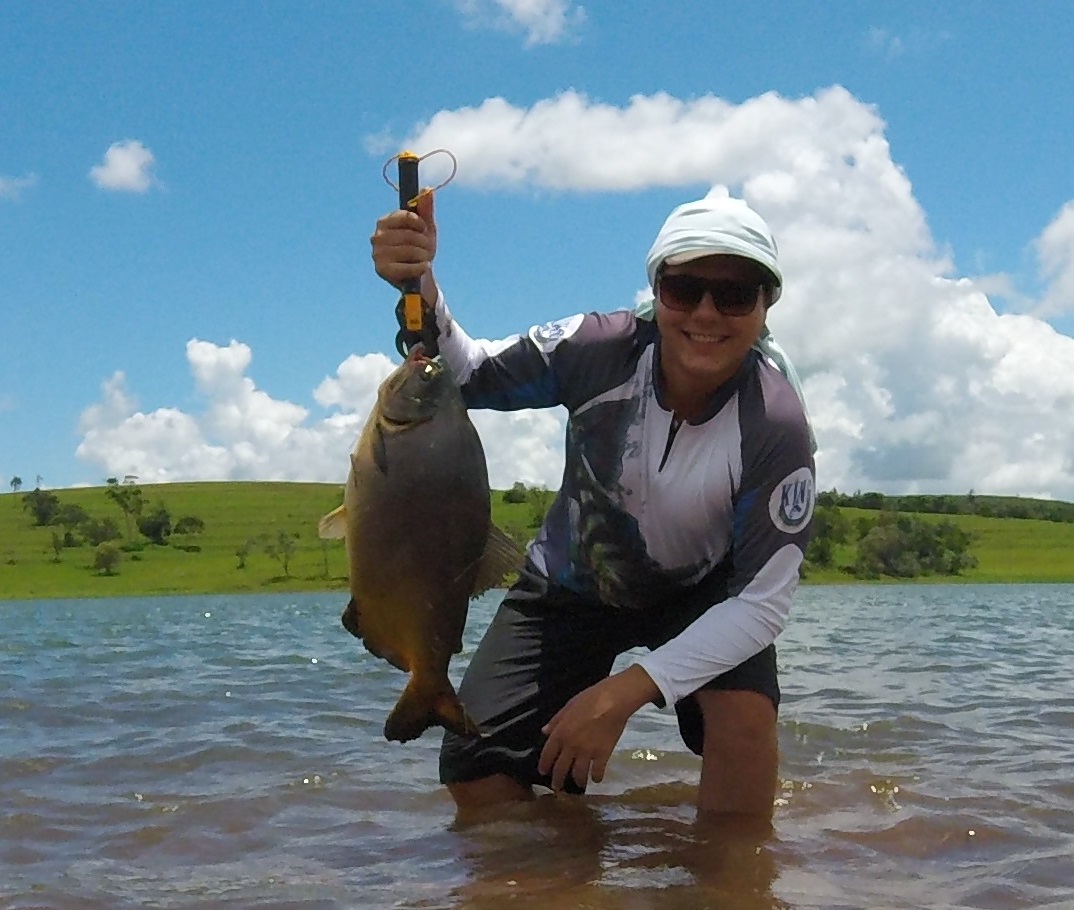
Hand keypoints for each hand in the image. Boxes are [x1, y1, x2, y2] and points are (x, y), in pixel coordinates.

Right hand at [370, 190, 437, 294]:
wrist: (418, 274)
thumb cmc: (420, 248)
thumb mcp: (425, 228)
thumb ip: (425, 209)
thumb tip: (427, 189)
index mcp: (384, 222)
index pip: (405, 216)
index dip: (420, 223)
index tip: (424, 230)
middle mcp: (377, 236)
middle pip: (409, 235)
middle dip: (424, 243)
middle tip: (426, 249)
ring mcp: (377, 254)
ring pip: (409, 251)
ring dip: (423, 256)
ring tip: (424, 259)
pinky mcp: (381, 270)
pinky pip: (407, 267)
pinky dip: (420, 268)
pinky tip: (423, 267)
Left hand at [538, 665, 659, 791]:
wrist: (612, 701)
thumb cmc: (589, 699)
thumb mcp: (568, 706)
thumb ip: (556, 721)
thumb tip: (545, 732)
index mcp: (560, 733)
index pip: (548, 754)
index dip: (544, 765)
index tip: (543, 772)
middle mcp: (571, 746)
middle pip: (561, 768)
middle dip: (557, 780)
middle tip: (557, 787)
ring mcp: (587, 752)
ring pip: (578, 774)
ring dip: (578, 781)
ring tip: (579, 784)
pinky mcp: (603, 755)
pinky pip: (597, 771)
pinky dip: (596, 777)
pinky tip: (597, 779)